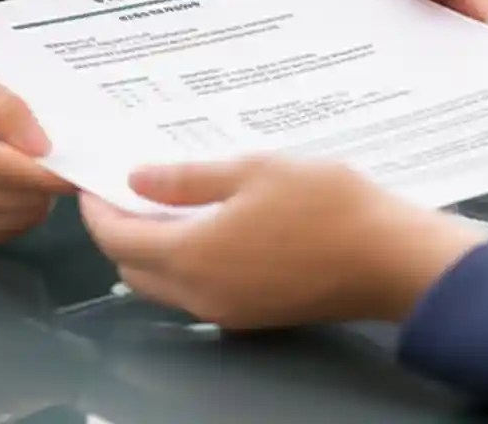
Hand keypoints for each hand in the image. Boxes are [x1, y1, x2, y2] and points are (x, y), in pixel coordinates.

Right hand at [0, 55, 72, 253]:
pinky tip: (2, 185)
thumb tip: (45, 146)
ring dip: (33, 198)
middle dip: (49, 181)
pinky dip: (12, 212)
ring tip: (22, 165)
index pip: (13, 172)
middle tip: (55, 153)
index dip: (59, 169)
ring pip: (14, 223)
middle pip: (20, 202)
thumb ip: (4, 104)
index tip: (88, 156)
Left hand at [80, 157, 487, 328]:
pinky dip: (189, 263)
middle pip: (134, 269)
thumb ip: (188, 179)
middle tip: (131, 188)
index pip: (117, 238)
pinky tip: (214, 227)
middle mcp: (201, 294)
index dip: (98, 209)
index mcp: (192, 256)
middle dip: (121, 231)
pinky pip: (200, 292)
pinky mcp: (255, 316)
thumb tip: (136, 180)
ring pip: (166, 285)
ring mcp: (229, 311)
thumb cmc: (327, 204)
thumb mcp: (255, 171)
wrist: (391, 257)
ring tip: (173, 202)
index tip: (96, 179)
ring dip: (156, 249)